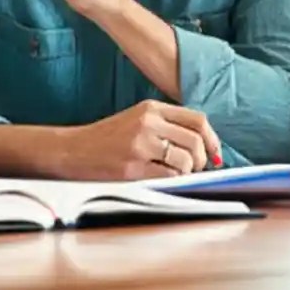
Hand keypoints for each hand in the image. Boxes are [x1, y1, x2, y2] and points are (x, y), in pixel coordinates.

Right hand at [59, 100, 223, 180]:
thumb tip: (204, 145)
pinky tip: (163, 180)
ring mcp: (140, 144)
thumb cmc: (108, 138)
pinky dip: (173, 181)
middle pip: (195, 141)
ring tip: (177, 175)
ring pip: (186, 160)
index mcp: (152, 108)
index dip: (213, 139)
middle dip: (203, 160)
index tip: (215, 154)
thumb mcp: (138, 119)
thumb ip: (167, 125)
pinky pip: (169, 177)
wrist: (74, 150)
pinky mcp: (133, 167)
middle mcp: (148, 122)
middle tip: (196, 169)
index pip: (197, 120)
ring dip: (188, 172)